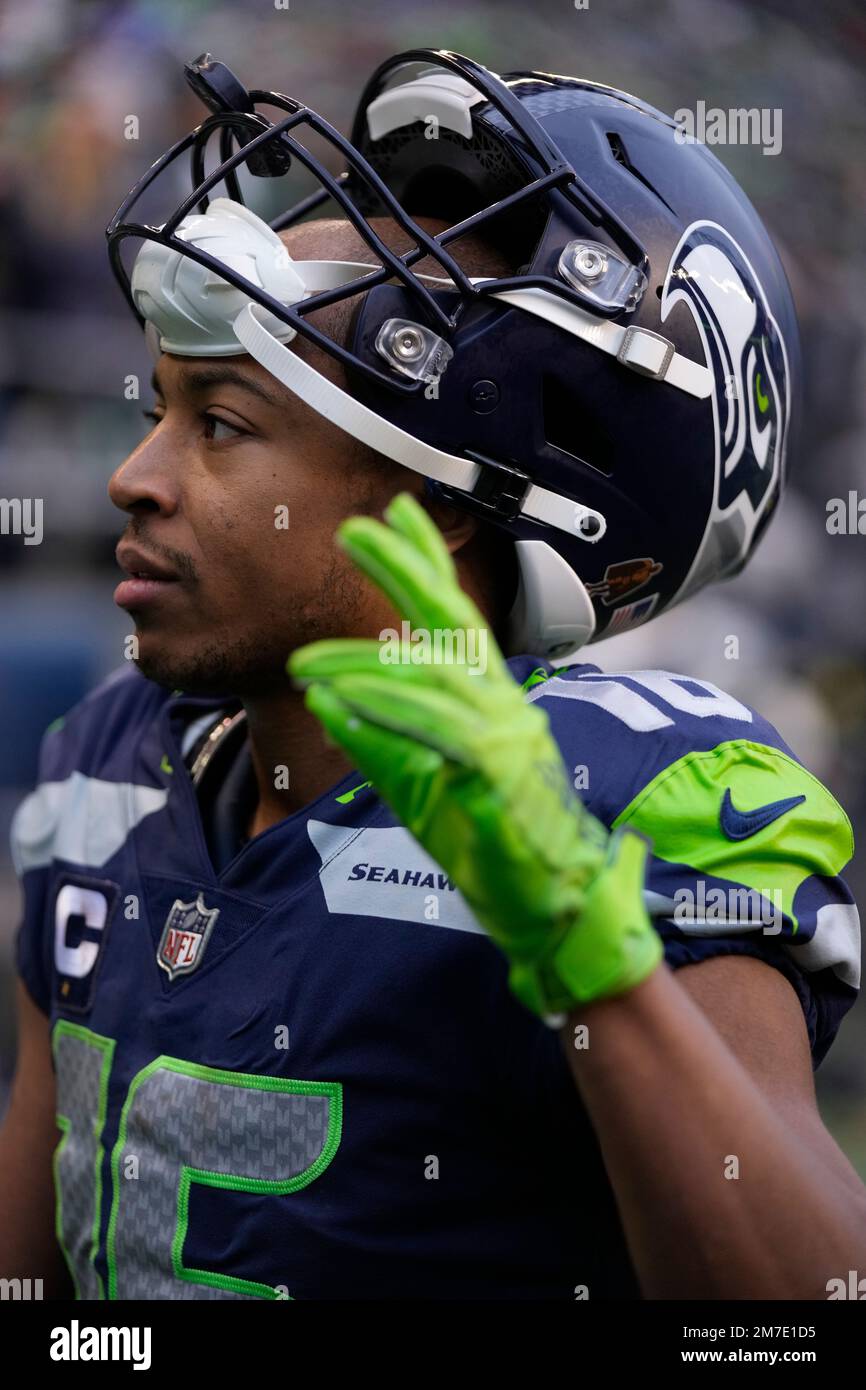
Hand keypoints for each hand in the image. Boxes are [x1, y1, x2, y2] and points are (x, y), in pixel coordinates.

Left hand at [287, 492, 661, 1021]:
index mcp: (491, 700)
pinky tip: (337, 700)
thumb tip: (326, 702)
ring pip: (431, 675)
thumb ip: (380, 745)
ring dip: (361, 662)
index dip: (424, 564)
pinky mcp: (499, 772)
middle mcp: (504, 704)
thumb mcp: (423, 789)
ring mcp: (507, 734)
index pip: (455, 620)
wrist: (554, 908)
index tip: (393, 514)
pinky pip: (434, 730)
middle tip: (352, 527)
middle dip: (403, 568)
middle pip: (451, 622)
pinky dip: (383, 712)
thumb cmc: (494, 847)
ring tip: (303, 661)